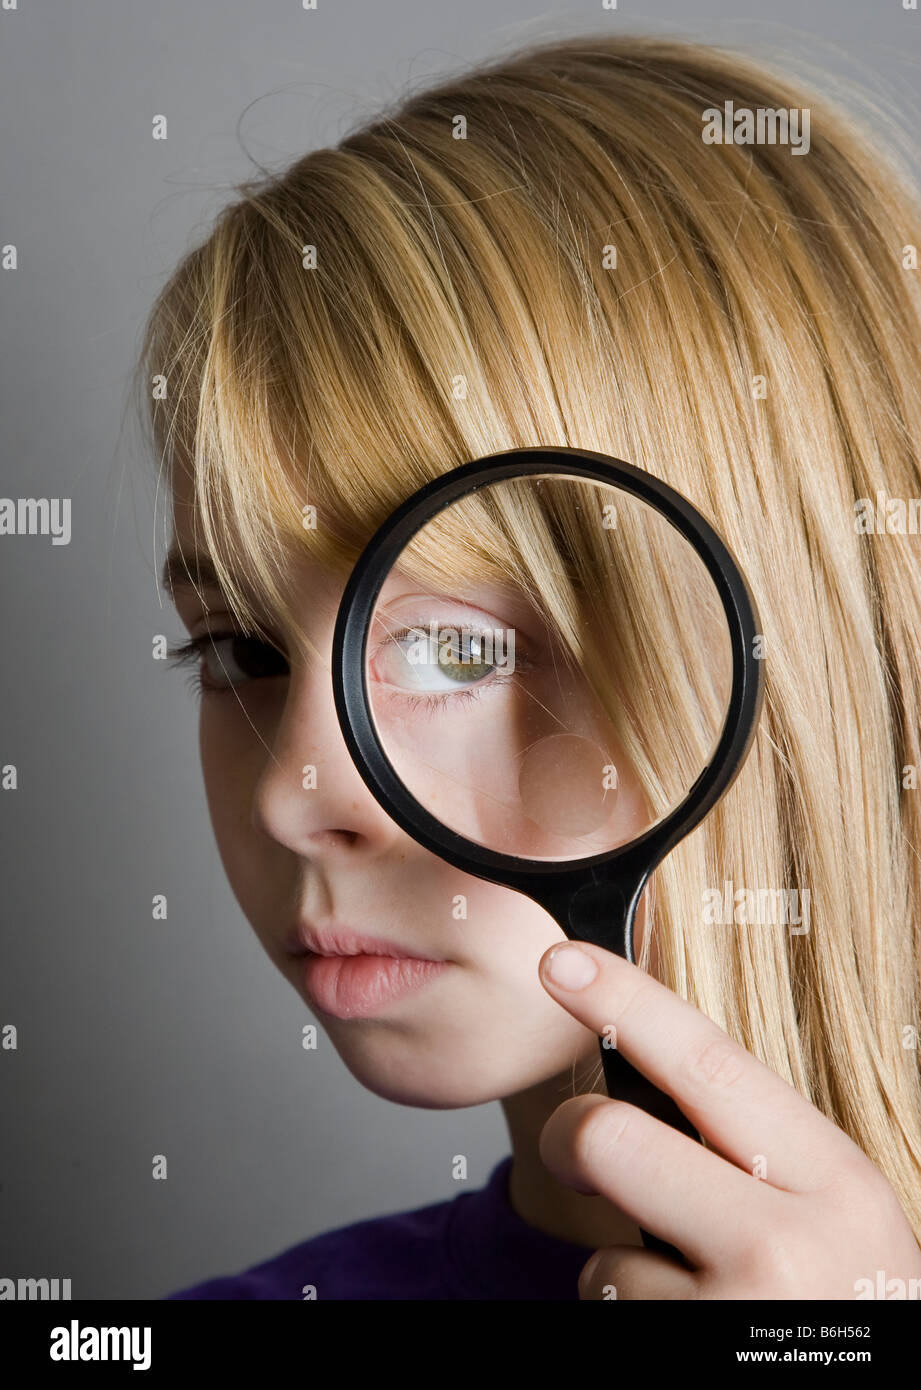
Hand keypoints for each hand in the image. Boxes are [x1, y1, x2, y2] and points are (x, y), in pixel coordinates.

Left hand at [537, 940, 920, 1299]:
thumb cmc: (843, 1303)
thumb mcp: (834, 1214)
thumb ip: (756, 1147)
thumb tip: (646, 1061)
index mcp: (835, 1181)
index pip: (710, 1062)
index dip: (626, 999)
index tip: (559, 959)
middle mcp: (788, 1247)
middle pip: (614, 1142)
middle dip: (574, 1137)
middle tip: (577, 1148)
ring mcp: (733, 1321)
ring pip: (604, 1258)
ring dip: (626, 1274)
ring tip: (697, 1297)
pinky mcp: (684, 1367)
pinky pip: (610, 1319)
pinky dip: (632, 1325)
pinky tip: (689, 1337)